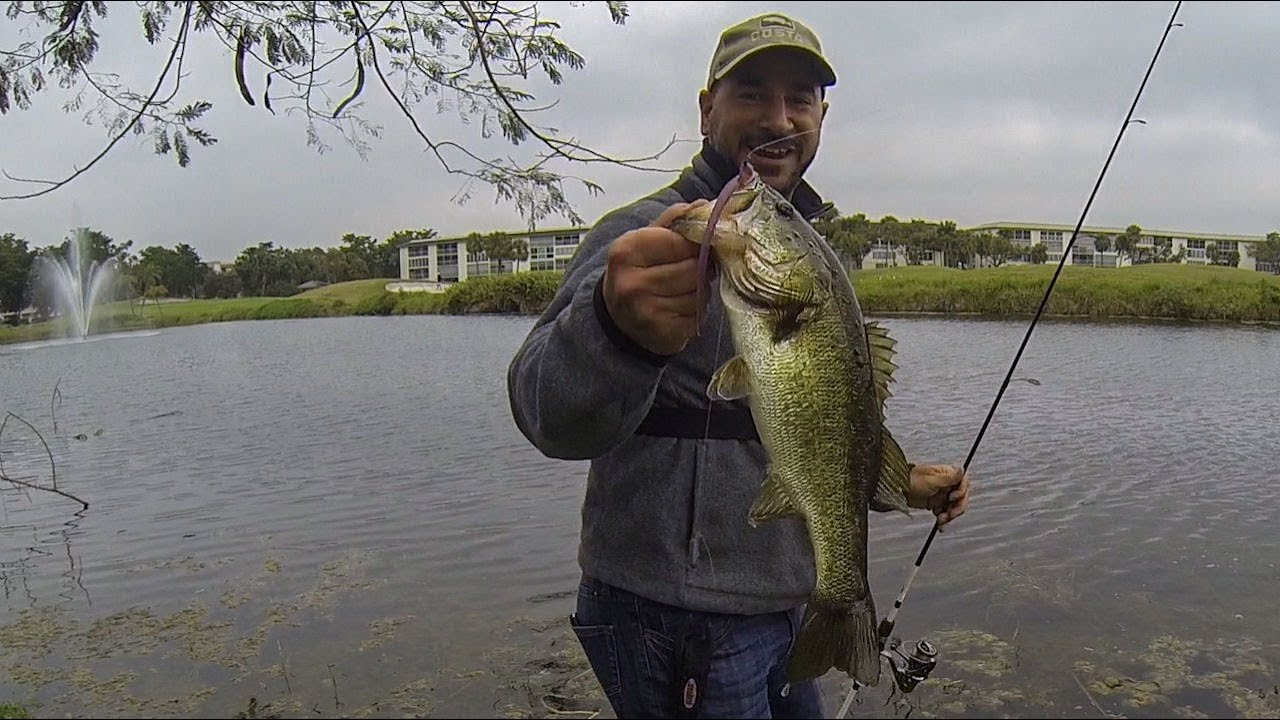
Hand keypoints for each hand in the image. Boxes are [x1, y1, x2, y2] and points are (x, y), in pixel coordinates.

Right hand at [603, 201, 710, 355]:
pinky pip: (698, 315)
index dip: (696, 244)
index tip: (698, 246)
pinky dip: (696, 311)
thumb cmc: (636, 272)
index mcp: (626, 251)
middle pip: (694, 269)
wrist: (617, 317)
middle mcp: (632, 283)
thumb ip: (674, 221)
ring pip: (699, 293)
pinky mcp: (662, 333)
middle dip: (701, 268)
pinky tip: (682, 307)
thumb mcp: (645, 240)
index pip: (681, 242)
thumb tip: (704, 205)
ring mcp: (646, 311)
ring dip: (701, 290)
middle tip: (695, 268)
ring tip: (685, 289)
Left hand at [905, 463, 970, 529]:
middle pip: (961, 497)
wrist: (898, 490)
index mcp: (947, 474)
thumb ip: (948, 477)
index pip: (964, 482)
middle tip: (949, 514)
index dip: (962, 491)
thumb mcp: (931, 480)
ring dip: (950, 516)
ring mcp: (942, 494)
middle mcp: (947, 484)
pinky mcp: (937, 503)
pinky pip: (946, 513)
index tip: (953, 497)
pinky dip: (944, 520)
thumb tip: (962, 469)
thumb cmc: (911, 480)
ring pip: (955, 507)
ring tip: (941, 520)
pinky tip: (940, 525)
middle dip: (957, 508)